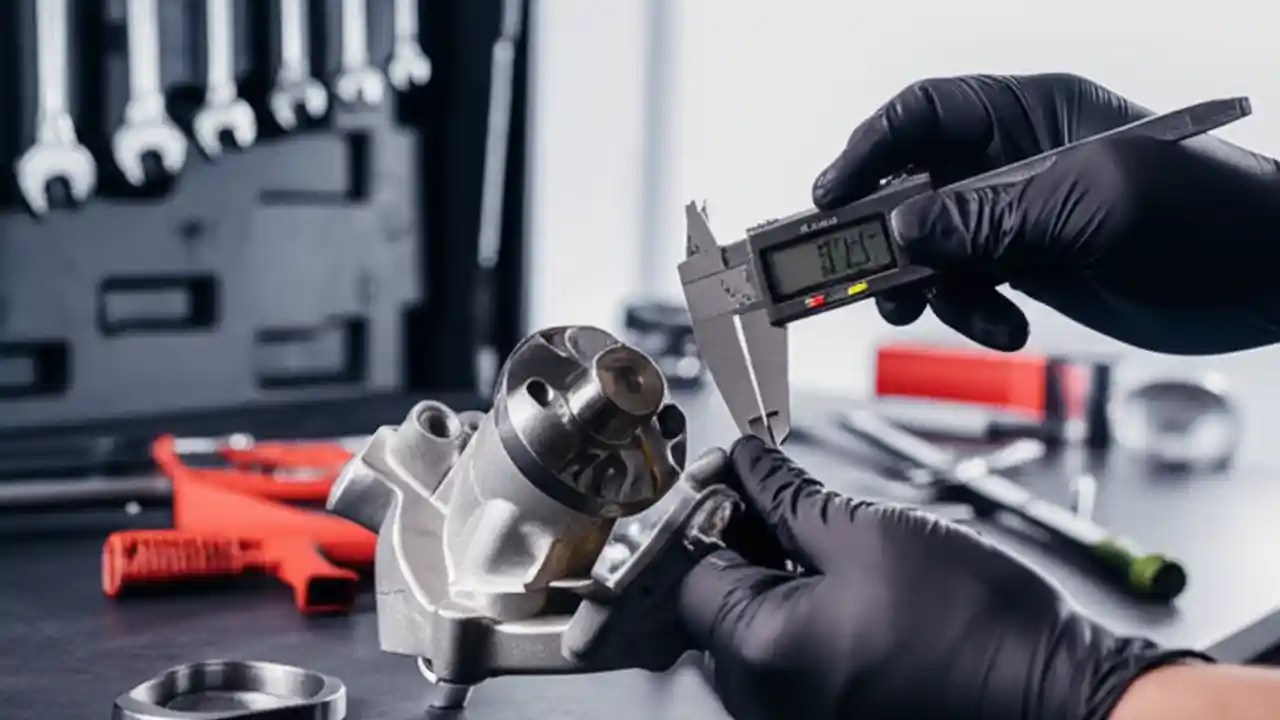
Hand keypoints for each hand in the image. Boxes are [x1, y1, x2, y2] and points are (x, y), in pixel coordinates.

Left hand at [679, 437, 1205, 719]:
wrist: (1054, 692)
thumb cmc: (975, 625)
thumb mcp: (867, 532)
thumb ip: (787, 496)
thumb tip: (747, 466)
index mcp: (761, 655)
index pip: (690, 572)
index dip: (710, 513)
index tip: (735, 479)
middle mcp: (763, 702)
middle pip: (715, 606)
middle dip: (741, 545)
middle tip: (782, 503)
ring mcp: (793, 718)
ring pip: (751, 634)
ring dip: (771, 580)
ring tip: (824, 546)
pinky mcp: (825, 719)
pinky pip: (786, 663)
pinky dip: (798, 618)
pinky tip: (840, 587)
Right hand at [812, 73, 1279, 353]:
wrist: (1269, 281)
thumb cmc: (1209, 214)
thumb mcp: (1091, 206)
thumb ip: (989, 219)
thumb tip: (903, 233)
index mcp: (1029, 114)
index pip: (924, 116)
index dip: (869, 152)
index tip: (831, 198)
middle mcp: (1013, 160)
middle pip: (912, 186)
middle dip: (885, 235)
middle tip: (864, 277)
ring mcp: (1017, 215)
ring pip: (932, 247)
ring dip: (928, 286)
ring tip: (947, 309)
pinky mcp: (1028, 264)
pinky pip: (967, 285)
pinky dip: (969, 311)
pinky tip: (1005, 322)